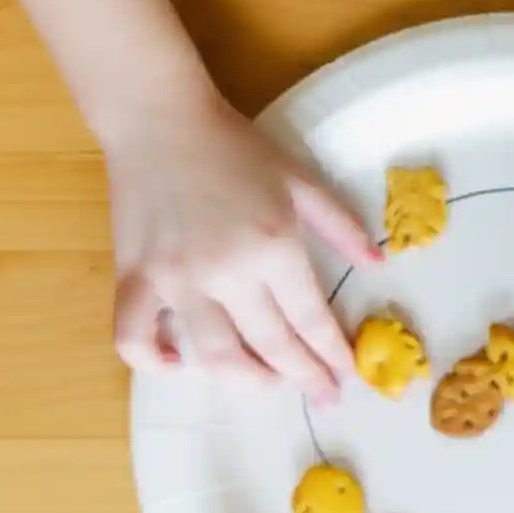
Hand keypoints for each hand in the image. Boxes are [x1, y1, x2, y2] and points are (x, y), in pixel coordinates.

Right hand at [107, 98, 379, 403]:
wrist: (159, 118)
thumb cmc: (234, 147)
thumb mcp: (300, 179)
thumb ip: (341, 226)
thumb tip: (379, 263)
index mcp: (274, 245)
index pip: (311, 318)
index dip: (332, 354)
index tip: (346, 377)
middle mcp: (227, 272)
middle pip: (272, 346)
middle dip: (304, 377)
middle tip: (322, 394)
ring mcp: (176, 280)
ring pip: (213, 356)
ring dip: (247, 380)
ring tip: (267, 383)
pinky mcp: (134, 278)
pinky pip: (135, 338)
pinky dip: (154, 361)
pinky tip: (177, 364)